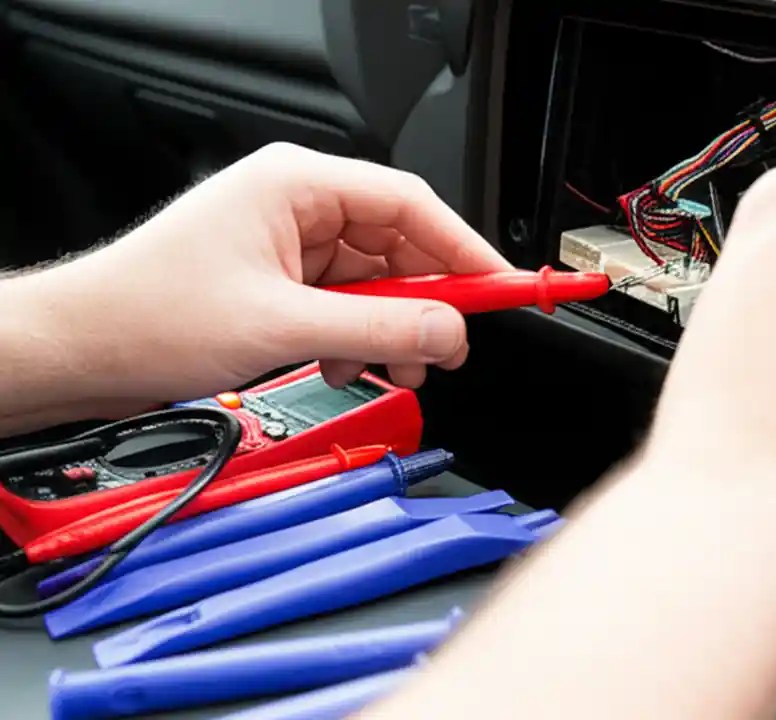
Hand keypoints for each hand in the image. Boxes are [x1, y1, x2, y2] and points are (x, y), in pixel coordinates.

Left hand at [17, 143, 508, 414]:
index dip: (463, 248)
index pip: (410, 205)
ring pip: (375, 283)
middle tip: (448, 348)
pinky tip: (342, 366)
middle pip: (398, 246)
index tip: (500, 286)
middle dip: (426, 304)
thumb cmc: (148, 314)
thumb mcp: (283, 326)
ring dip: (389, 331)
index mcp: (297, 184)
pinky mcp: (280, 280)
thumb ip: (379, 330)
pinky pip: (345, 305)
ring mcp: (288, 243)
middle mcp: (297, 205)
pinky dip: (357, 340)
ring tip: (389, 367)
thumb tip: (447, 331)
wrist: (82, 349)